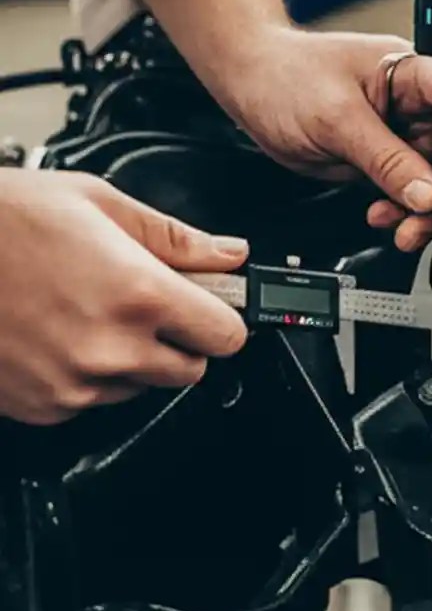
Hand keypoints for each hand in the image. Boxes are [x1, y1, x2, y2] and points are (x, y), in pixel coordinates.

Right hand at [0, 169, 248, 425]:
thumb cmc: (1, 220)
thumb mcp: (97, 204)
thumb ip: (176, 238)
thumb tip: (228, 253)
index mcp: (139, 296)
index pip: (229, 335)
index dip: (222, 317)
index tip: (210, 305)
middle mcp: (112, 348)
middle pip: (192, 368)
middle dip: (179, 339)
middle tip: (142, 304)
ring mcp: (76, 384)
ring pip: (143, 386)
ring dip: (131, 358)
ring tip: (86, 311)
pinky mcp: (44, 406)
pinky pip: (93, 400)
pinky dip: (87, 375)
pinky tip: (57, 334)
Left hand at [211, 28, 431, 251]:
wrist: (249, 83)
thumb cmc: (285, 76)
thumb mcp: (335, 119)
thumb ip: (385, 159)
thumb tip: (427, 194)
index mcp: (416, 73)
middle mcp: (418, 103)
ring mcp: (405, 133)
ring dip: (428, 211)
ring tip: (404, 229)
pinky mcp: (388, 160)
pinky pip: (413, 193)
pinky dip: (405, 213)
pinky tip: (383, 216)